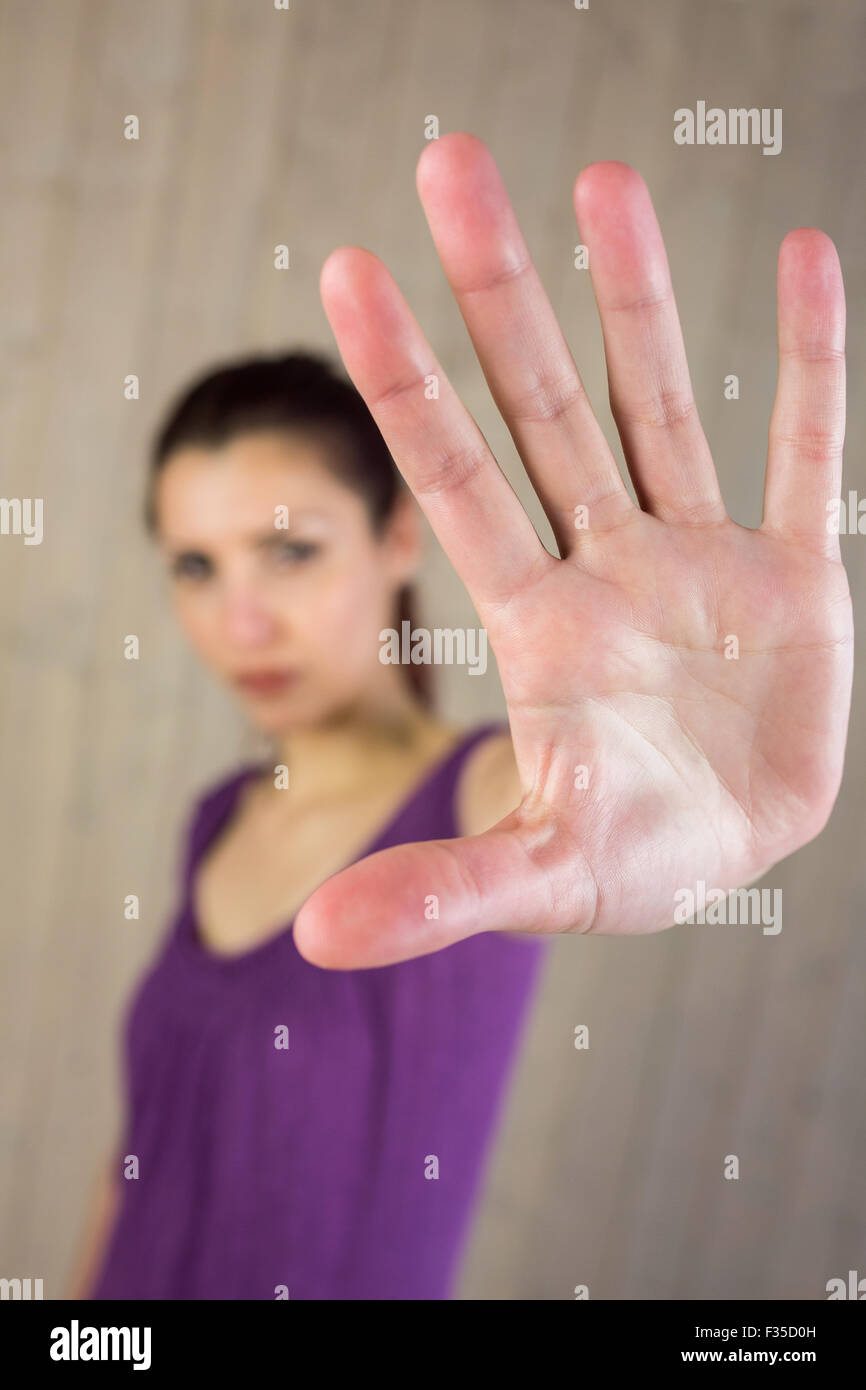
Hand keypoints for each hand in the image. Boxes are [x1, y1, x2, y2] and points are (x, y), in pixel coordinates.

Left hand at [297, 132, 851, 968]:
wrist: (735, 850)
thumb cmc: (631, 858)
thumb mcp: (542, 878)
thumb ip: (441, 891)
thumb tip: (311, 940)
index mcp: (537, 623)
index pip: (454, 477)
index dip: (404, 379)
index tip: (350, 269)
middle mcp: (606, 563)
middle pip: (539, 406)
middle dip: (498, 291)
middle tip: (450, 162)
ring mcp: (699, 556)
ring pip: (655, 404)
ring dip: (632, 296)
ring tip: (598, 176)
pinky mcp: (796, 573)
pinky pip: (805, 451)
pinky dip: (810, 363)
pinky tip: (805, 258)